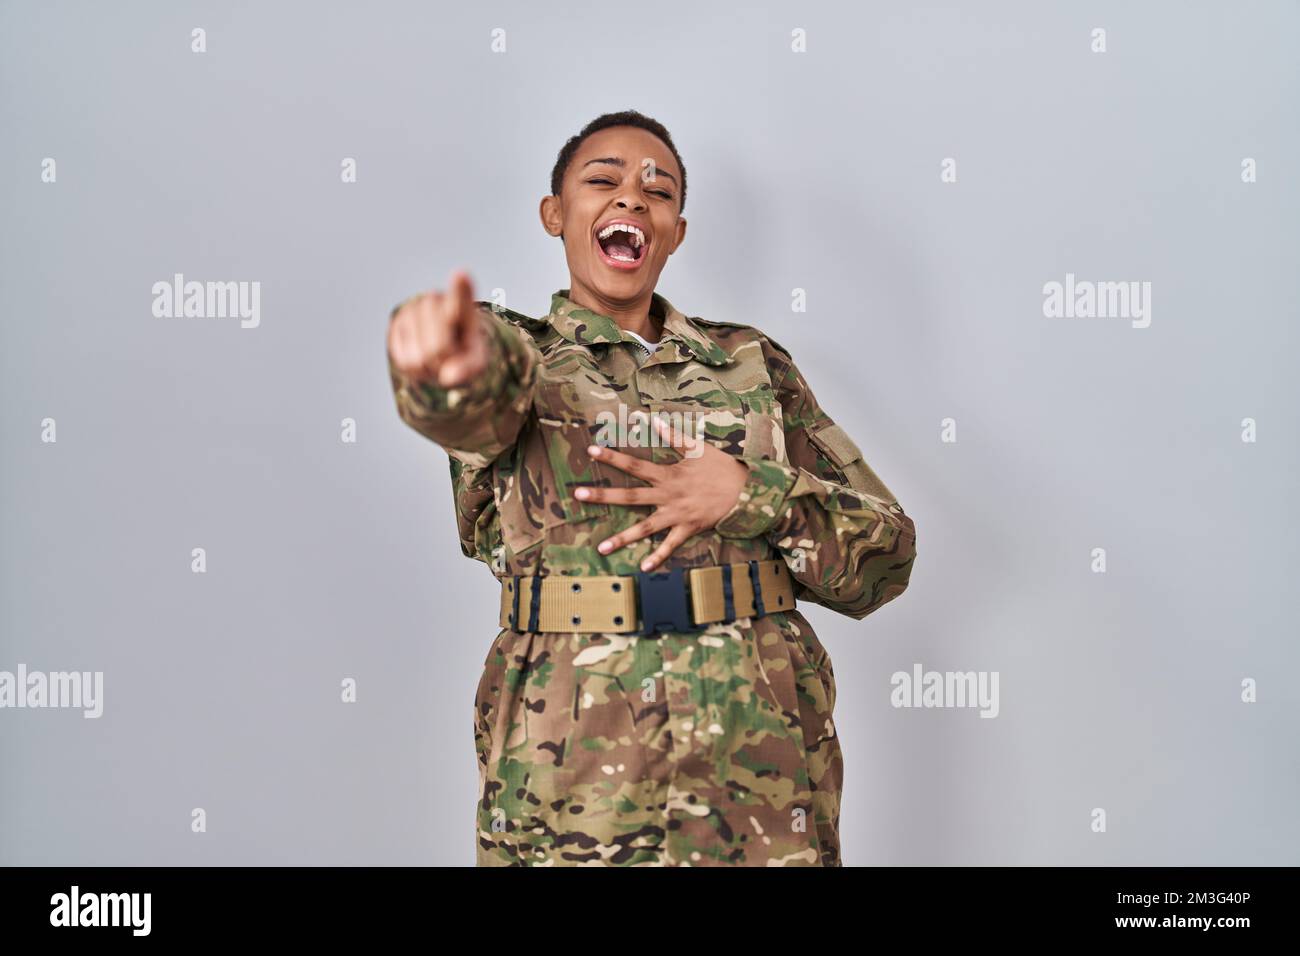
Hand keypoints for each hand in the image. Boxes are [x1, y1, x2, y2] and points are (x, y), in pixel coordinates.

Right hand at [387, 269, 488, 387]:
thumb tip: (450, 377)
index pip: (461, 299)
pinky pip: (404, 359)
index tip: (461, 275)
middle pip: (439, 347)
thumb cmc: (465, 353)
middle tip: (450, 356)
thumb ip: (469, 368)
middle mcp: (435, 300)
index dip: (460, 289)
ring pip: (420, 356)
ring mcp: (412, 310)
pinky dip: (415, 368)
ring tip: (436, 356)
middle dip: (446, 361)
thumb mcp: (476, 362)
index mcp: (462, 307)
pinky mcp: (395, 324)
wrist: (443, 350)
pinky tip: (420, 356)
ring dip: (429, 366)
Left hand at [574, 415, 748, 570]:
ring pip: (645, 528)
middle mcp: (668, 496)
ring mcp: (677, 515)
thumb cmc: (721, 468)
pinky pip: (671, 545)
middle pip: (631, 497)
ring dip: (623, 538)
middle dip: (604, 496)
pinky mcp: (688, 529)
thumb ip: (673, 436)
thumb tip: (653, 419)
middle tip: (578, 496)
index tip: (592, 451)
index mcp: (668, 475)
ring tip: (601, 549)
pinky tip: (644, 567)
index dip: (613, 457)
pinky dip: (659, 557)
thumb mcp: (697, 447)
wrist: (746, 491)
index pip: (635, 465)